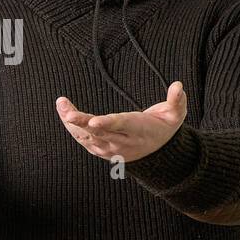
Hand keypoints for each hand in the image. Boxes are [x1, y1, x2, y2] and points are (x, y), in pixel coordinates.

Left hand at [55, 81, 186, 162]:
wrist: (156, 154)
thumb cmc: (164, 128)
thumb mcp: (175, 115)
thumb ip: (177, 100)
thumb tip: (178, 85)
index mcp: (138, 130)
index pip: (120, 126)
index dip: (107, 123)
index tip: (93, 121)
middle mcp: (121, 141)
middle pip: (99, 132)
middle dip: (82, 122)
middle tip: (67, 113)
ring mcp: (109, 147)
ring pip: (87, 136)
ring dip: (71, 122)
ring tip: (61, 104)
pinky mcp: (101, 149)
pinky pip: (83, 139)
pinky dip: (72, 127)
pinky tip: (63, 111)